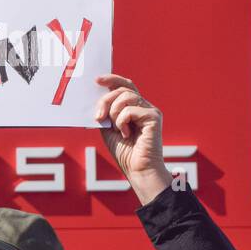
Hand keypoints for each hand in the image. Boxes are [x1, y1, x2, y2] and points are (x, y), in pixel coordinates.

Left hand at [93, 73, 171, 205]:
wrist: (138, 170)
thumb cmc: (125, 153)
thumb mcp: (108, 129)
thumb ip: (105, 113)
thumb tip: (96, 97)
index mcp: (134, 107)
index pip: (124, 85)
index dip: (111, 79)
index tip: (97, 80)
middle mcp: (144, 106)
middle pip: (122, 89)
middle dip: (105, 100)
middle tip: (98, 117)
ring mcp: (150, 110)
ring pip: (126, 96)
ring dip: (114, 112)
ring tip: (116, 128)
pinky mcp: (154, 117)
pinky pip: (131, 109)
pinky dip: (122, 121)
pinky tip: (126, 134)